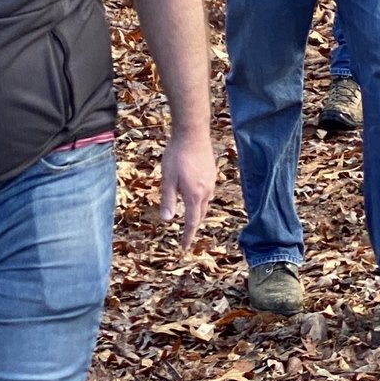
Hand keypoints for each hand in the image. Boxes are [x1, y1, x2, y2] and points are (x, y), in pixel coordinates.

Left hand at [160, 130, 216, 254]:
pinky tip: (193, 190)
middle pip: (201, 213)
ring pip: (205, 201)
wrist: (193, 132)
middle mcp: (206, 190)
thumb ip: (168, 200)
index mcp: (194, 195)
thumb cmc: (177, 155)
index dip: (187, 236)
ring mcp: (211, 180)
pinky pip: (208, 190)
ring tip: (188, 212)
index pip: (192, 222)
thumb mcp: (167, 179)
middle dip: (194, 224)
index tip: (183, 248)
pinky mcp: (212, 171)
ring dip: (197, 210)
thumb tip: (167, 220)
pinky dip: (200, 197)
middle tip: (186, 233)